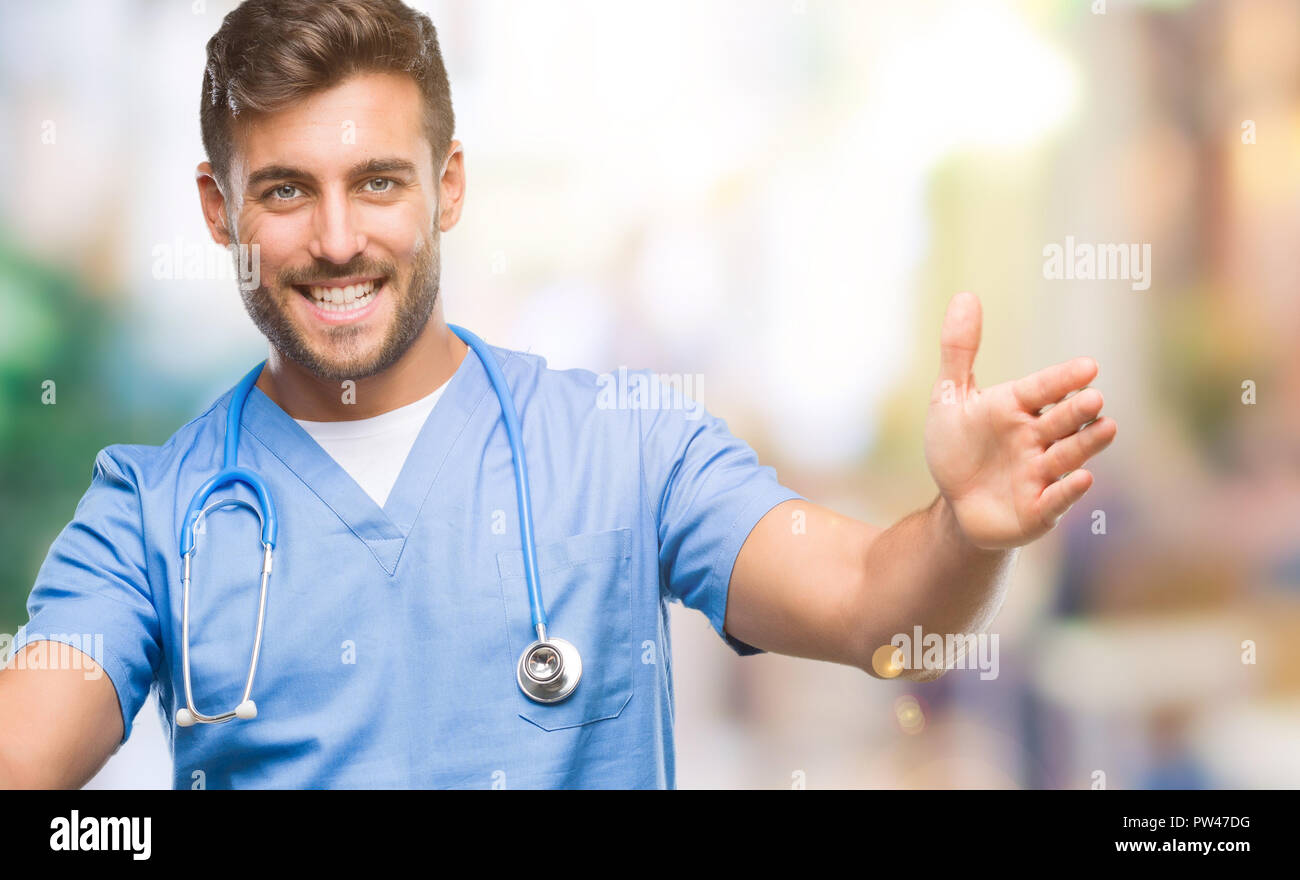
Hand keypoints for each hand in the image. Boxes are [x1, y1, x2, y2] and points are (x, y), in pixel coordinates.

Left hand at [923, 292, 1116, 549]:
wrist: (956, 504)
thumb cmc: (958, 448)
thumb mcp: (951, 398)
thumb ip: (958, 350)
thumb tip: (965, 295)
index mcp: (1016, 407)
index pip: (1043, 389)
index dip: (1063, 379)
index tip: (1087, 366)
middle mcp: (1035, 437)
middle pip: (1062, 421)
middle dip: (1077, 410)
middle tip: (1094, 397)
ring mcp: (1040, 473)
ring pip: (1067, 455)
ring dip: (1087, 444)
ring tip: (1107, 426)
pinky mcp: (1038, 509)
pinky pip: (1055, 499)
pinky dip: (1068, 491)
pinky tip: (1083, 479)